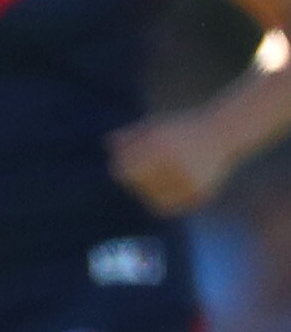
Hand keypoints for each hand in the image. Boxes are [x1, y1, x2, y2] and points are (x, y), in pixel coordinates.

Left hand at [111, 110, 234, 215]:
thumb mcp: (155, 125)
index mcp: (161, 145)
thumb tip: (107, 144)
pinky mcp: (199, 196)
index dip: (120, 166)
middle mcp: (175, 165)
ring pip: (151, 199)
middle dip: (134, 178)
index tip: (123, 163)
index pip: (124, 168)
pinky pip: (169, 207)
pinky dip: (163, 199)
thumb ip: (130, 136)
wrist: (224, 134)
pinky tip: (168, 186)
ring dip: (147, 191)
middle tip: (140, 171)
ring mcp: (189, 183)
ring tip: (156, 178)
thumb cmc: (181, 128)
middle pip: (136, 184)